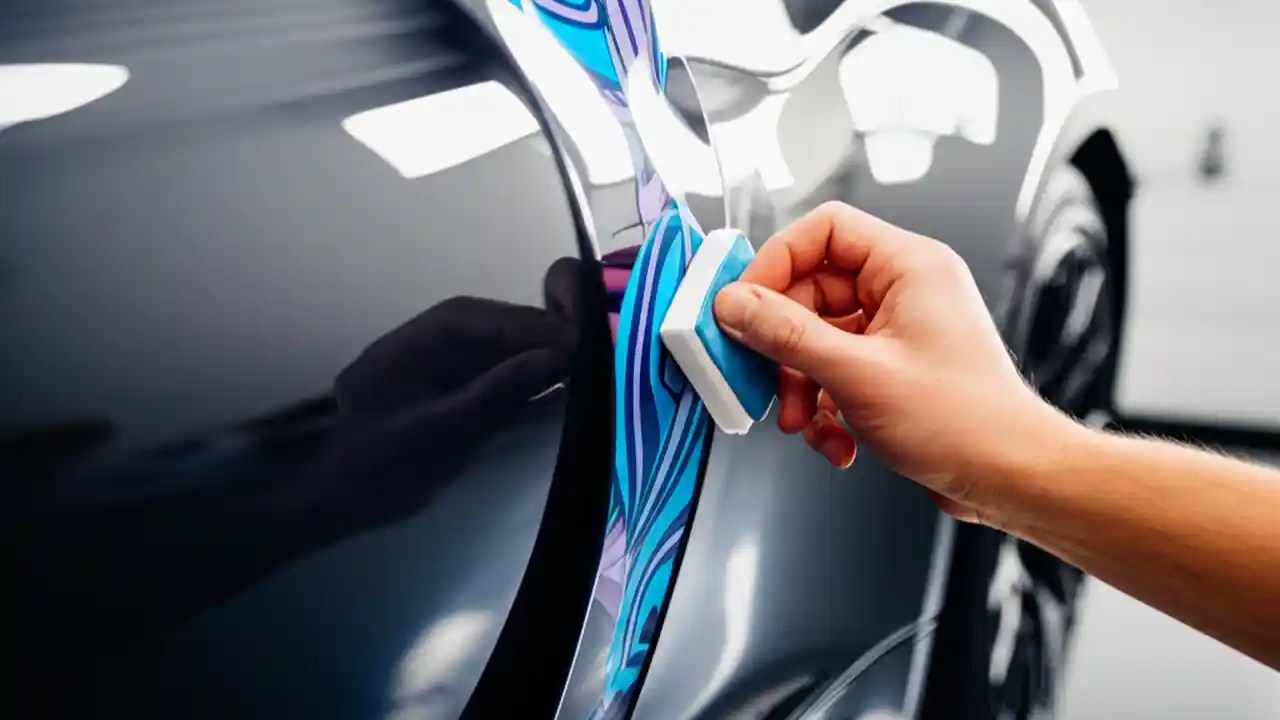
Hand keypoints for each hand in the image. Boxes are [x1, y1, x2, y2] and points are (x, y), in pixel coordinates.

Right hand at [713, 202, 1071, 521]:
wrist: (1010, 478)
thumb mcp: (857, 374)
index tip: (744, 303)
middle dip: (783, 344)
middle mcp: (905, 289)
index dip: (776, 262)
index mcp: (908, 266)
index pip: (824, 231)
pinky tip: (834, 438)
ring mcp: (898, 330)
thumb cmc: (966, 422)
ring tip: (801, 420)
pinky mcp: (893, 368)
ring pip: (818, 337)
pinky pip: (835, 370)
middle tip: (763, 376)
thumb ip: (786, 335)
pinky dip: (824, 406)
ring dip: (800, 384)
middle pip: (811, 290)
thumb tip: (734, 305)